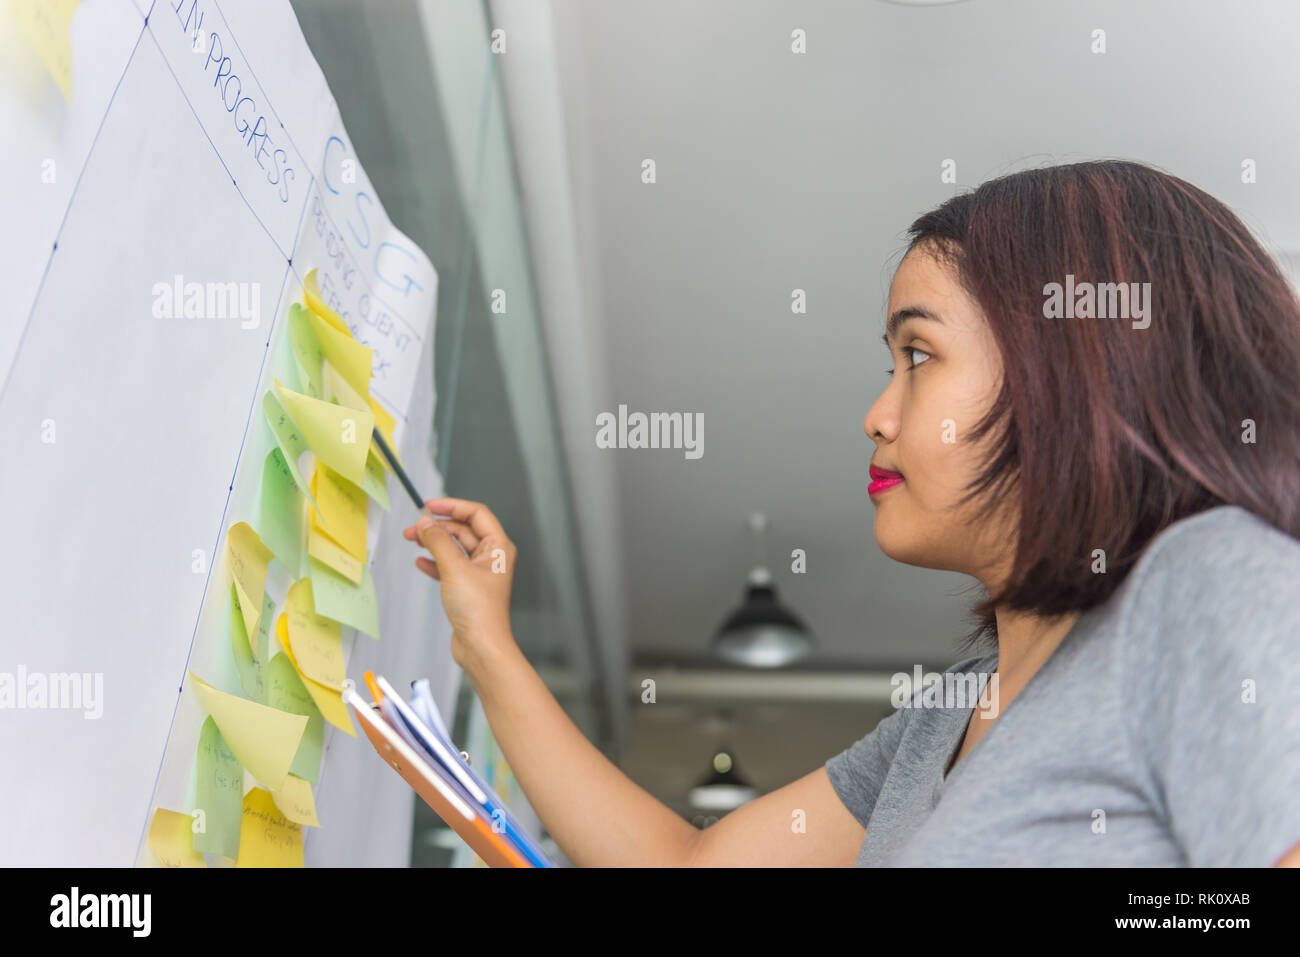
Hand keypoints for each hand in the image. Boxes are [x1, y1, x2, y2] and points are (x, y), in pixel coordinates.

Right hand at [403, 497, 517, 669]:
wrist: (481, 646)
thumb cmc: (479, 610)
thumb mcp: (454, 569)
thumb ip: (438, 542)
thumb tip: (425, 523)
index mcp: (498, 547)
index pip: (476, 514)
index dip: (452, 506)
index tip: (429, 505)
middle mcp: (491, 557)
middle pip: (463, 530)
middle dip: (438, 527)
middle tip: (413, 529)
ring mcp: (479, 573)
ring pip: (454, 548)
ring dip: (434, 543)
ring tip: (412, 540)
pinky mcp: (468, 588)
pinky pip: (450, 567)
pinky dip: (435, 563)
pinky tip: (421, 563)